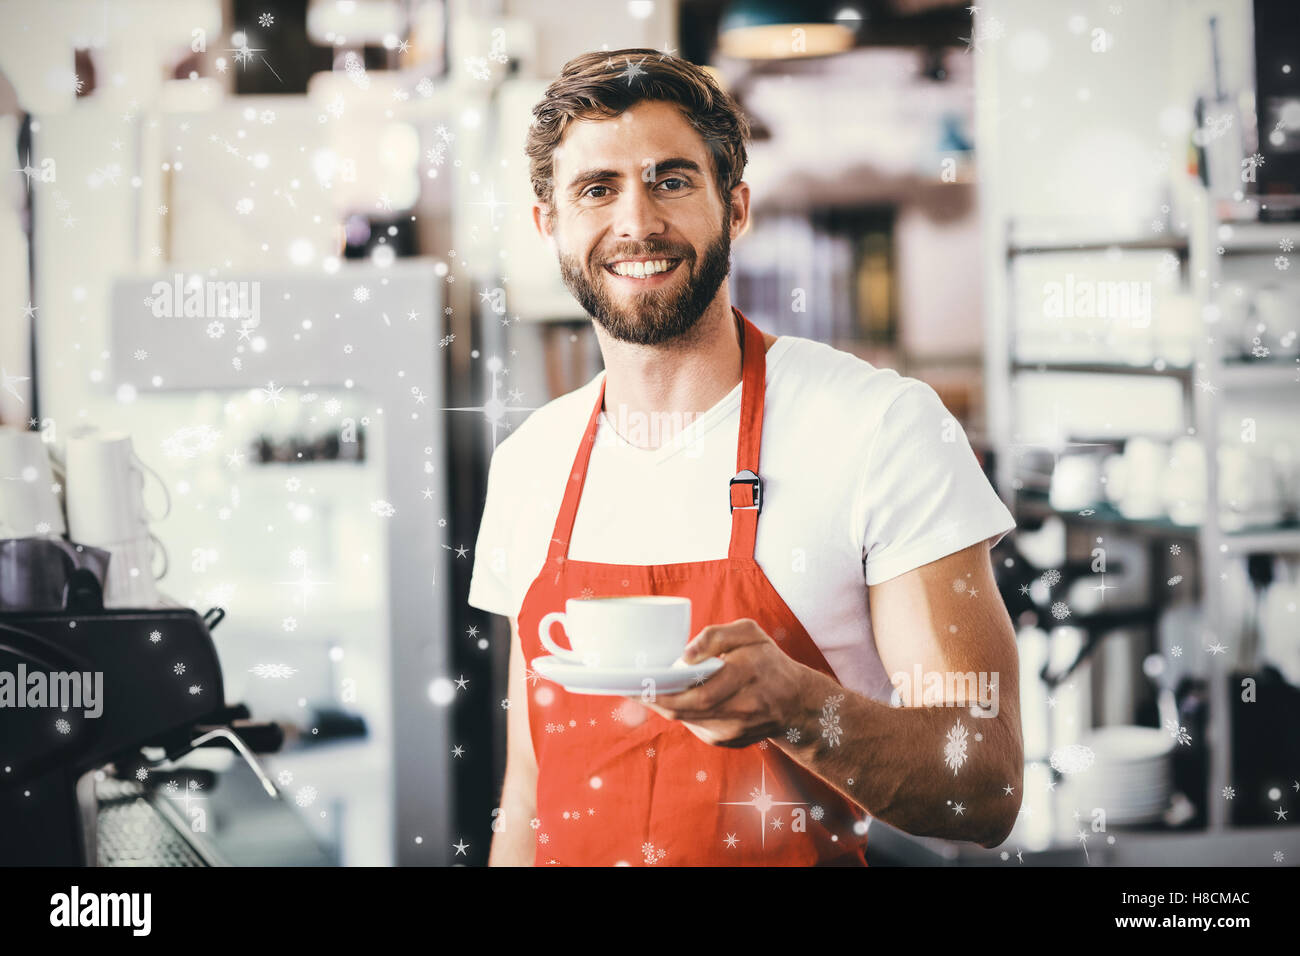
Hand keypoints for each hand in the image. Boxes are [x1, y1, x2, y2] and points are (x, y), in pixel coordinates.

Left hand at [637, 618, 813, 747]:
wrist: (796, 704)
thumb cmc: (768, 662)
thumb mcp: (750, 635)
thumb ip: (716, 636)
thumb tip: (685, 655)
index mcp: (745, 676)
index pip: (696, 693)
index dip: (662, 693)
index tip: (636, 684)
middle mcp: (740, 709)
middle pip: (684, 710)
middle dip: (653, 699)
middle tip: (627, 686)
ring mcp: (733, 731)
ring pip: (685, 719)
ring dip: (662, 705)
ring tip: (643, 689)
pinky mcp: (726, 742)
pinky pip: (694, 726)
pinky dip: (680, 711)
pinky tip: (672, 698)